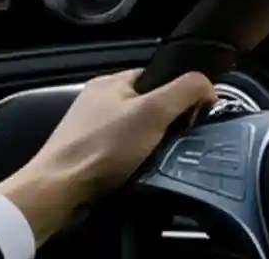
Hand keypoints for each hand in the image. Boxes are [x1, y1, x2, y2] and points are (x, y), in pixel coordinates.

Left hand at [0, 69, 216, 244]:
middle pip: (149, 106)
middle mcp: (97, 102)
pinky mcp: (87, 157)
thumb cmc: (105, 146)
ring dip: (152, 145)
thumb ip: (187, 90)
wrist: (58, 192)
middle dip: (167, 123)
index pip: (158, 77)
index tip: (194, 115)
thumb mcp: (154, 110)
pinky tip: (143, 172)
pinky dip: (135, 162)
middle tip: (181, 140)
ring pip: (136, 132)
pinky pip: (122, 153)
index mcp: (110, 82)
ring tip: (163, 159)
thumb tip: (210, 88)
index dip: (180, 92)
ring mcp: (89, 131)